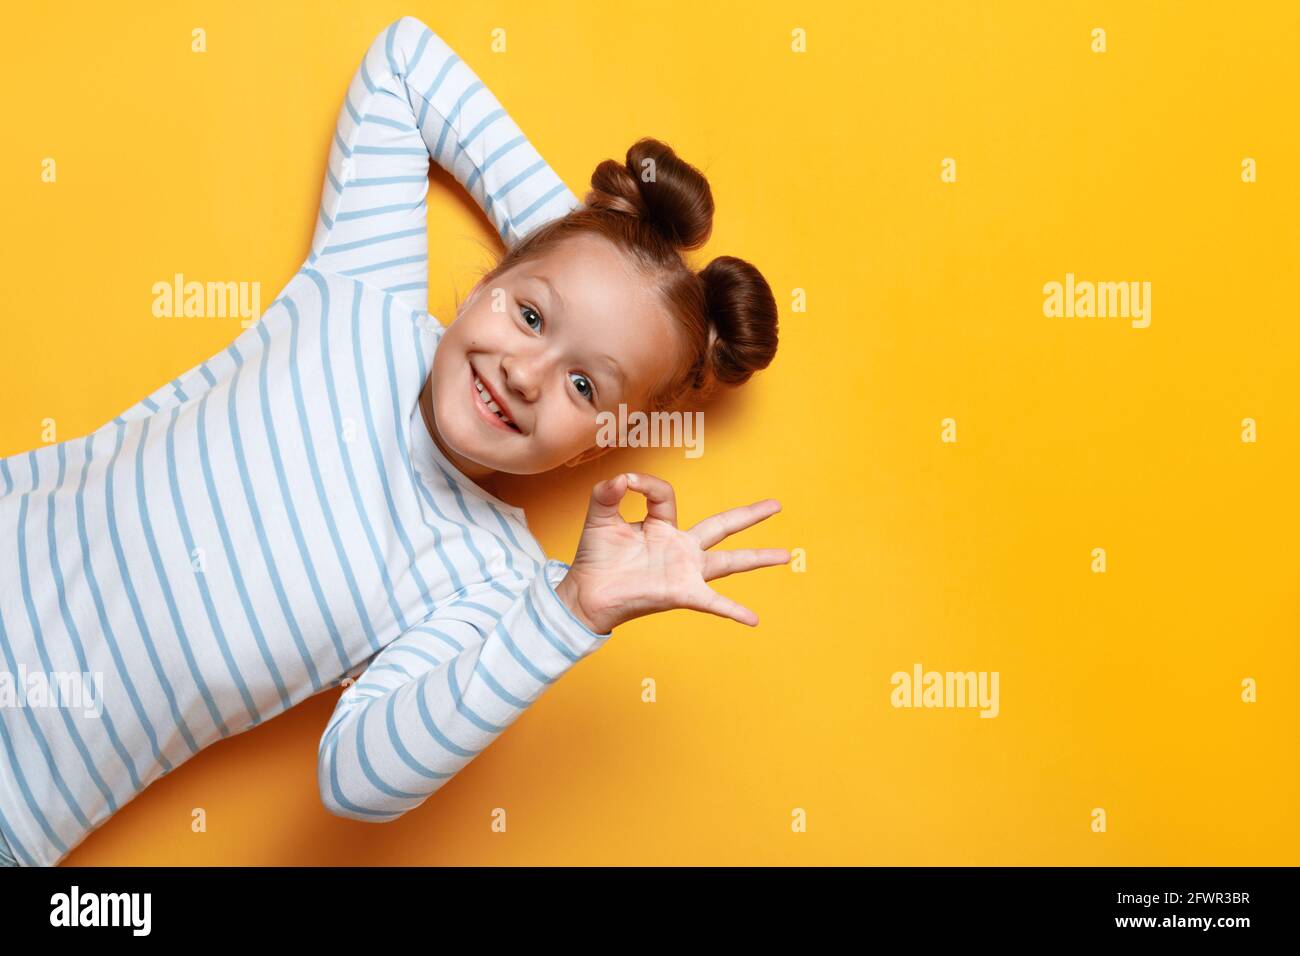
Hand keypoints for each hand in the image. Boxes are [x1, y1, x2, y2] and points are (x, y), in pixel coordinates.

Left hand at [554, 472, 788, 633]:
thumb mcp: (599, 517)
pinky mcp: (681, 592)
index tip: (627, 483)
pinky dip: (733, 610)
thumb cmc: (595, 558)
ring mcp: (684, 570)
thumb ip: (607, 492)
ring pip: (728, 562)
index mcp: (661, 526)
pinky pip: (712, 601)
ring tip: (785, 555)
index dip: (645, 484)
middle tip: (776, 505)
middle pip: (721, 526)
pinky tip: (753, 620)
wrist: (586, 594)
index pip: (666, 495)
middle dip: (749, 515)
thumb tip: (622, 478)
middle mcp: (679, 547)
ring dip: (757, 559)